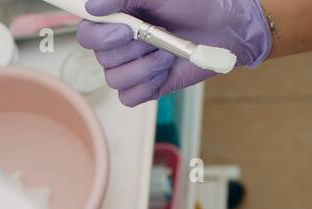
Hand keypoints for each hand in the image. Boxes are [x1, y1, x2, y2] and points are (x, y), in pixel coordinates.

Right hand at [78, 0, 272, 106]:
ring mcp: (132, 66)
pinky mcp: (146, 86)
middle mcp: (120, 43)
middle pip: (101, 57)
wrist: (224, 29)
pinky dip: (148, 84)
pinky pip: (129, 97)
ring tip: (167, 53)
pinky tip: (165, 70)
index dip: (100, 35)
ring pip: (114, 79)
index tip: (127, 29)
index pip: (86, 32)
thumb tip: (93, 7)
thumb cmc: (195, 5)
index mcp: (117, 17)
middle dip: (132, 49)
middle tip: (157, 36)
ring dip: (144, 67)